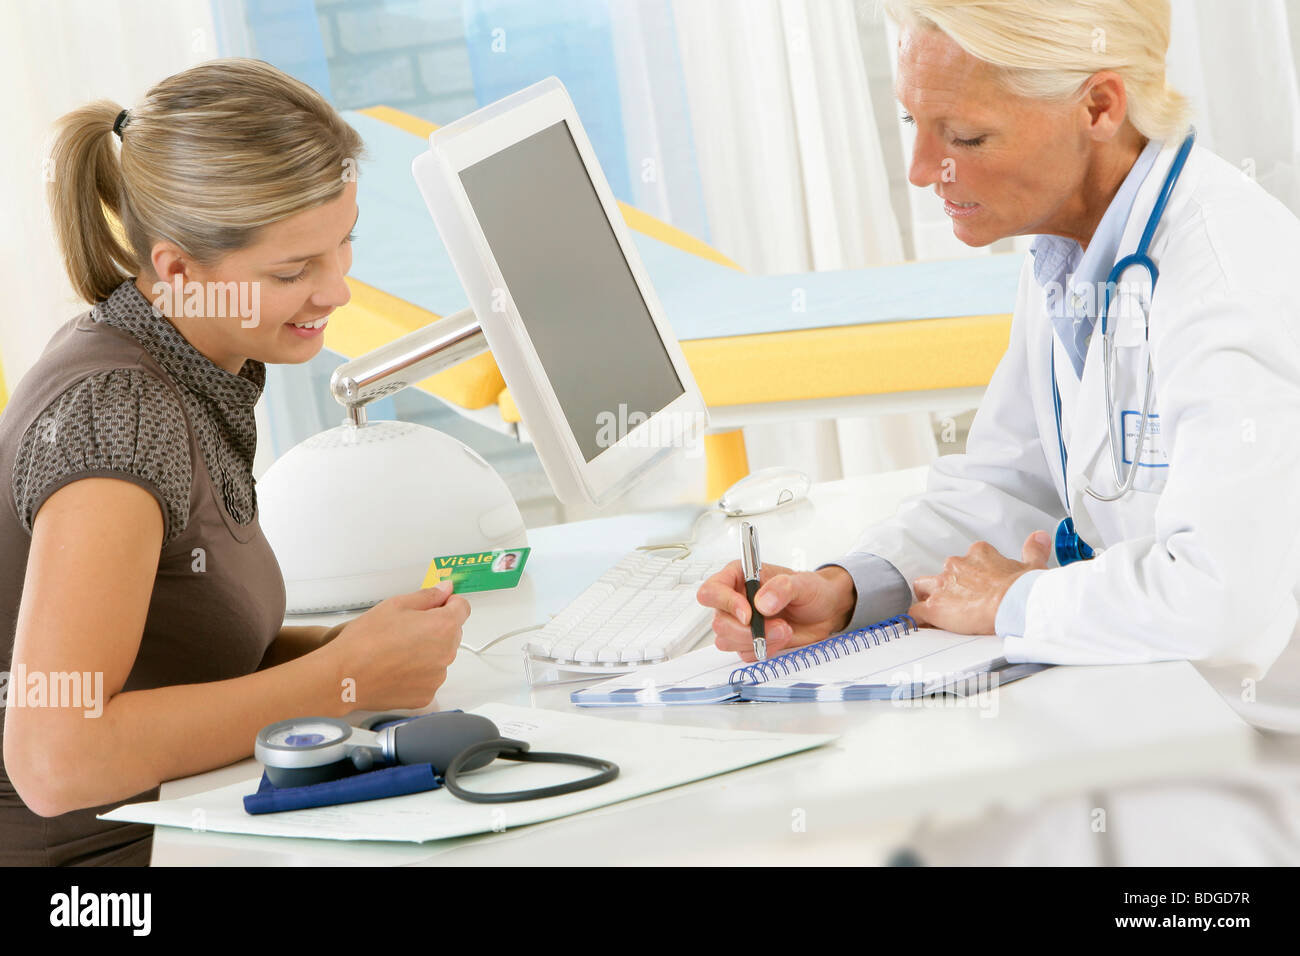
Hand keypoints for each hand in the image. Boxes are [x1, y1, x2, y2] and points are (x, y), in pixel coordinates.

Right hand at [324, 581, 469, 710]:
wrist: (345, 676)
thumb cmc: (366, 639)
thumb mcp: (396, 605)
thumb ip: (427, 596)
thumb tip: (446, 589)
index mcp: (443, 626)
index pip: (463, 608)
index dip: (449, 603)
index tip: (435, 604)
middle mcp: (447, 653)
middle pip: (452, 633)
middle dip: (437, 627)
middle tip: (406, 628)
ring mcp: (437, 677)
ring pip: (440, 656)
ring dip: (428, 651)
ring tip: (397, 650)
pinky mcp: (426, 695)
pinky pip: (429, 678)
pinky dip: (418, 672)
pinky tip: (396, 668)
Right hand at [696, 561, 856, 660]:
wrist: (825, 611)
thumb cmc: (810, 590)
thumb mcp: (801, 583)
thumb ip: (781, 588)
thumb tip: (762, 603)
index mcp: (738, 577)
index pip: (712, 591)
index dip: (725, 604)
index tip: (749, 615)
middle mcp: (734, 600)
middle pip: (719, 623)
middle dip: (748, 631)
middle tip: (779, 626)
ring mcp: (739, 624)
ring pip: (728, 642)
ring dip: (758, 641)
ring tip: (784, 630)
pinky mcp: (749, 642)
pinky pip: (744, 654)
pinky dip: (764, 650)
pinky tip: (780, 638)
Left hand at [908, 532, 1050, 633]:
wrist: (1015, 604)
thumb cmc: (1024, 589)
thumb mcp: (1033, 565)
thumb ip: (1033, 550)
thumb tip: (1039, 537)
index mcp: (979, 554)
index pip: (967, 561)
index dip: (970, 576)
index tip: (978, 587)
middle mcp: (957, 565)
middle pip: (944, 573)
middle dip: (948, 585)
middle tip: (960, 602)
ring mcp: (943, 585)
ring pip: (923, 588)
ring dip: (929, 598)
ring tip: (939, 613)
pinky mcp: (935, 607)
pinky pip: (916, 612)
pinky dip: (919, 620)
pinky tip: (924, 627)